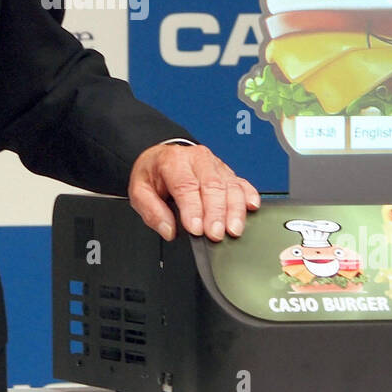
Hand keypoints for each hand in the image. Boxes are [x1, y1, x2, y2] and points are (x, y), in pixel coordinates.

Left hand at [128, 142, 259, 241]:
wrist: (163, 157)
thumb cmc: (154, 174)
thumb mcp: (139, 190)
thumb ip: (151, 211)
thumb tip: (168, 230)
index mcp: (173, 161)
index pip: (185, 186)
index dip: (192, 209)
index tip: (196, 229)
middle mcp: (197, 160)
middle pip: (211, 186)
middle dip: (215, 213)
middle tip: (215, 234)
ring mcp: (215, 165)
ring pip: (230, 185)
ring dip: (234, 210)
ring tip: (233, 229)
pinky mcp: (227, 172)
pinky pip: (241, 182)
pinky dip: (249, 195)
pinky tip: (252, 206)